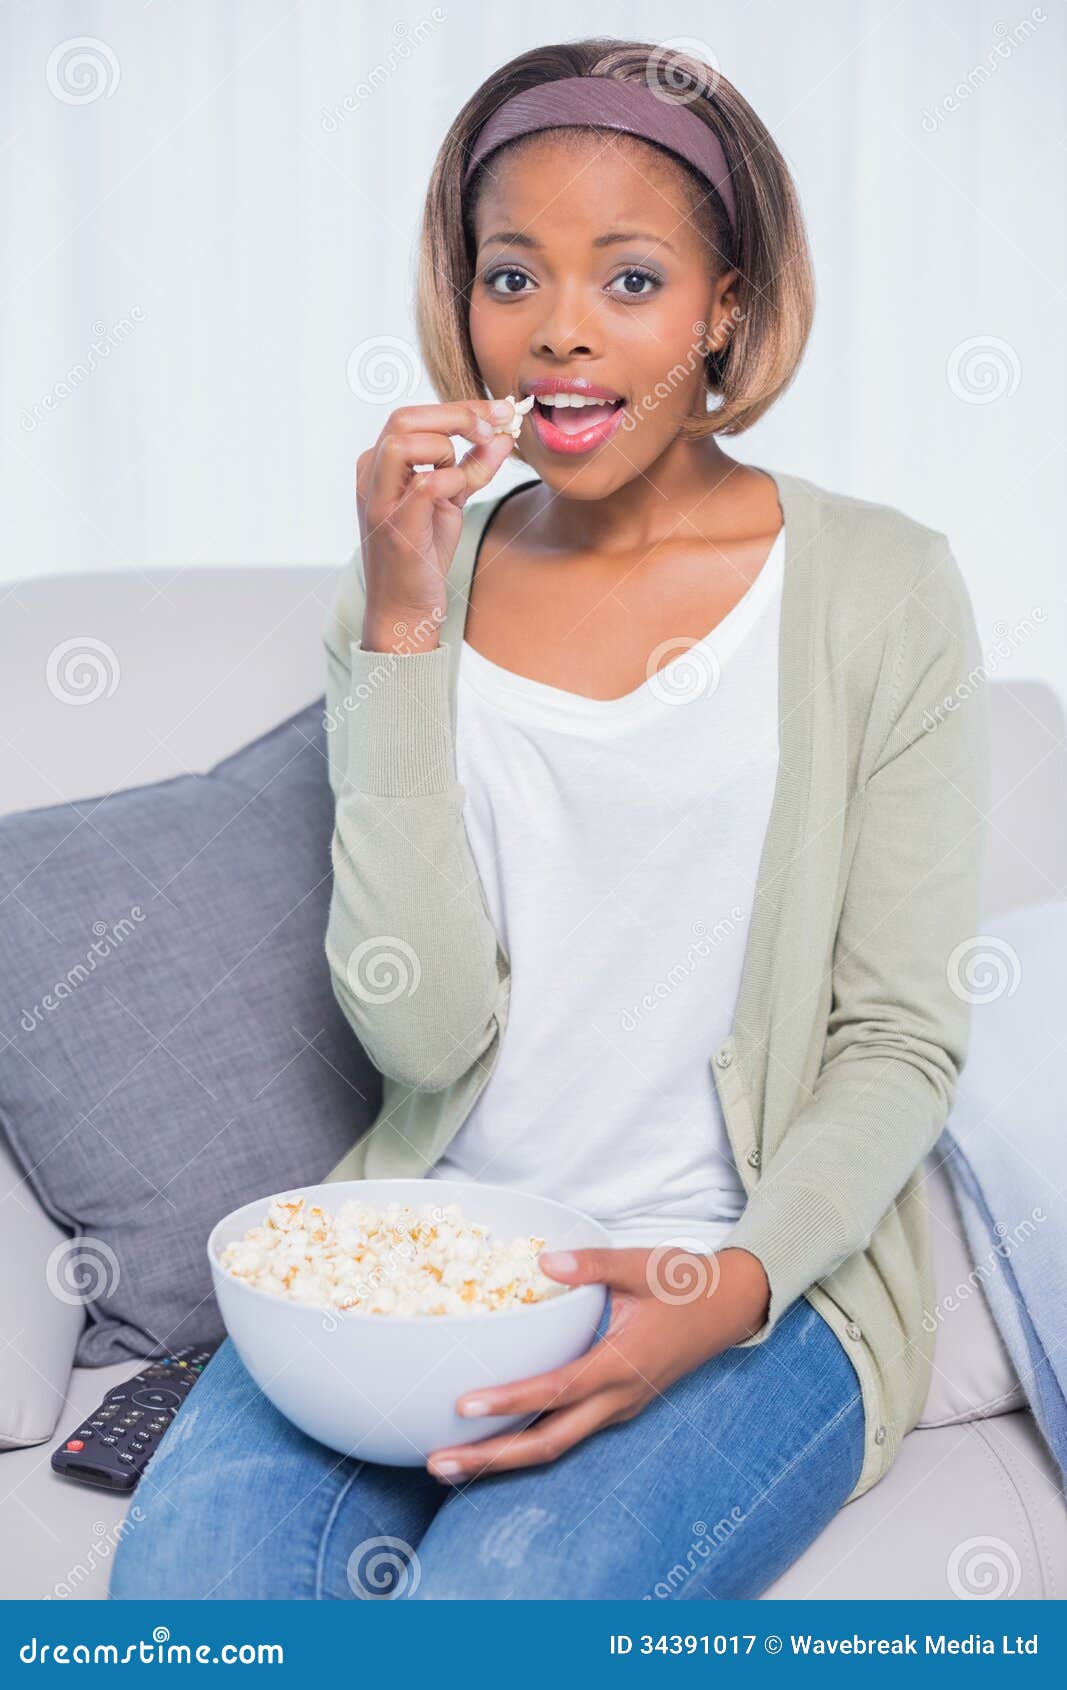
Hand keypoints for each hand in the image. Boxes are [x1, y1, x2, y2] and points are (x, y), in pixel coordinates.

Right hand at [356, 398, 520, 649]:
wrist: (405, 608)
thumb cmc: (422, 555)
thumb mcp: (451, 502)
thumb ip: (472, 468)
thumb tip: (503, 435)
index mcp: (379, 464)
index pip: (416, 415)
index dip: (463, 408)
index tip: (503, 411)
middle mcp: (370, 476)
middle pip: (406, 416)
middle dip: (459, 415)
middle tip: (496, 428)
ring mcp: (378, 500)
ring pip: (406, 440)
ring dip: (450, 448)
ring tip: (465, 479)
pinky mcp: (395, 525)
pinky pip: (427, 481)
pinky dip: (454, 479)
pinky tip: (460, 493)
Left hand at [426, 1245, 770, 1482]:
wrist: (728, 1308)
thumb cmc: (682, 1284)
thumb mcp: (640, 1265)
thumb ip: (593, 1265)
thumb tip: (544, 1260)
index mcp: (621, 1364)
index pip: (556, 1391)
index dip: (510, 1402)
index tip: (464, 1406)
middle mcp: (617, 1399)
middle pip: (548, 1443)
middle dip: (493, 1458)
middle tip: (439, 1463)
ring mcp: (618, 1409)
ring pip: (556, 1445)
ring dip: (505, 1458)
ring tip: (452, 1462)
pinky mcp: (616, 1407)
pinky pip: (567, 1434)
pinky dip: (528, 1442)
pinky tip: (497, 1440)